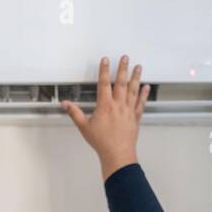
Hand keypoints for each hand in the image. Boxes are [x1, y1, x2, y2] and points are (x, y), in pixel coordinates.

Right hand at [62, 55, 150, 178]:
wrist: (117, 154)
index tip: (105, 60)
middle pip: (121, 83)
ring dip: (135, 77)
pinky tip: (146, 87)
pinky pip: (140, 103)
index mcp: (105, 106)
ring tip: (138, 67)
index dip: (104, 70)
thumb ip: (74, 113)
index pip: (104, 84)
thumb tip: (65, 104)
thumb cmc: (101, 142)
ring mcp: (128, 111)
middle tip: (125, 57)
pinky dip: (144, 94)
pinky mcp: (135, 118)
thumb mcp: (84, 127)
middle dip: (123, 69)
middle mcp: (118, 106)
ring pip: (133, 90)